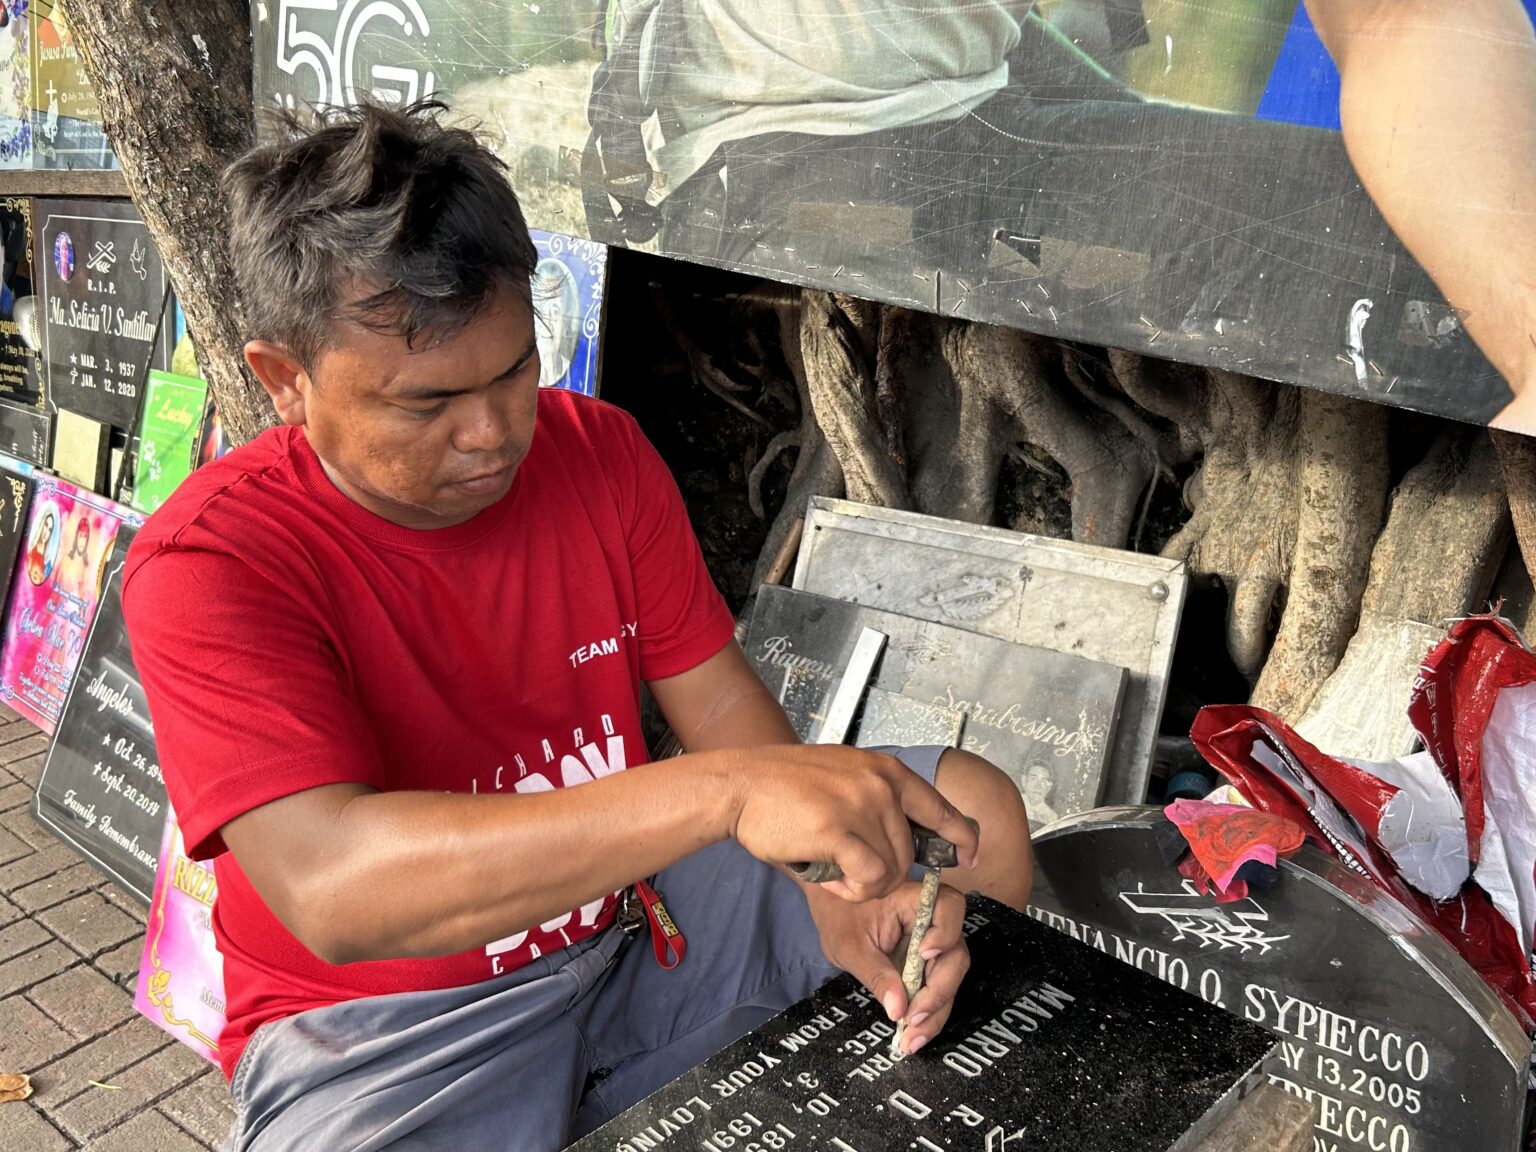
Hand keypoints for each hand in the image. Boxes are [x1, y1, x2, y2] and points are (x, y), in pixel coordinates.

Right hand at [726, 744, 978, 901]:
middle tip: (845, 865)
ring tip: (831, 866)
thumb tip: (911, 834)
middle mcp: (881, 784)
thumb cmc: (785, 786)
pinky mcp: (839, 830)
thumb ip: (878, 799)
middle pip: (908, 853)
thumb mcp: (845, 776)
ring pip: (890, 870)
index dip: (961, 836)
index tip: (970, 855)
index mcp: (886, 770)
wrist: (741, 783)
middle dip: (882, 871)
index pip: (940, 807)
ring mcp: (861, 805)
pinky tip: (831, 880)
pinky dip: (852, 890)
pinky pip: (868, 879)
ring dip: (862, 882)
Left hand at [808, 879, 969, 1054]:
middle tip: (912, 1019)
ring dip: (935, 1012)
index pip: (949, 906)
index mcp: (914, 900)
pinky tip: (912, 1036)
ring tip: (910, 1040)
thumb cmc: (840, 918)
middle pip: (954, 954)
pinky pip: (936, 990)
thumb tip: (898, 1009)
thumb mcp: (850, 947)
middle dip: (938, 992)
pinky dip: (927, 1014)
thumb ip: (876, 974)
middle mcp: (932, 922)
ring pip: (949, 979)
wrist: (835, 916)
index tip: (924, 955)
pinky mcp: (928, 966)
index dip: (945, 931)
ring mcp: (933, 946)